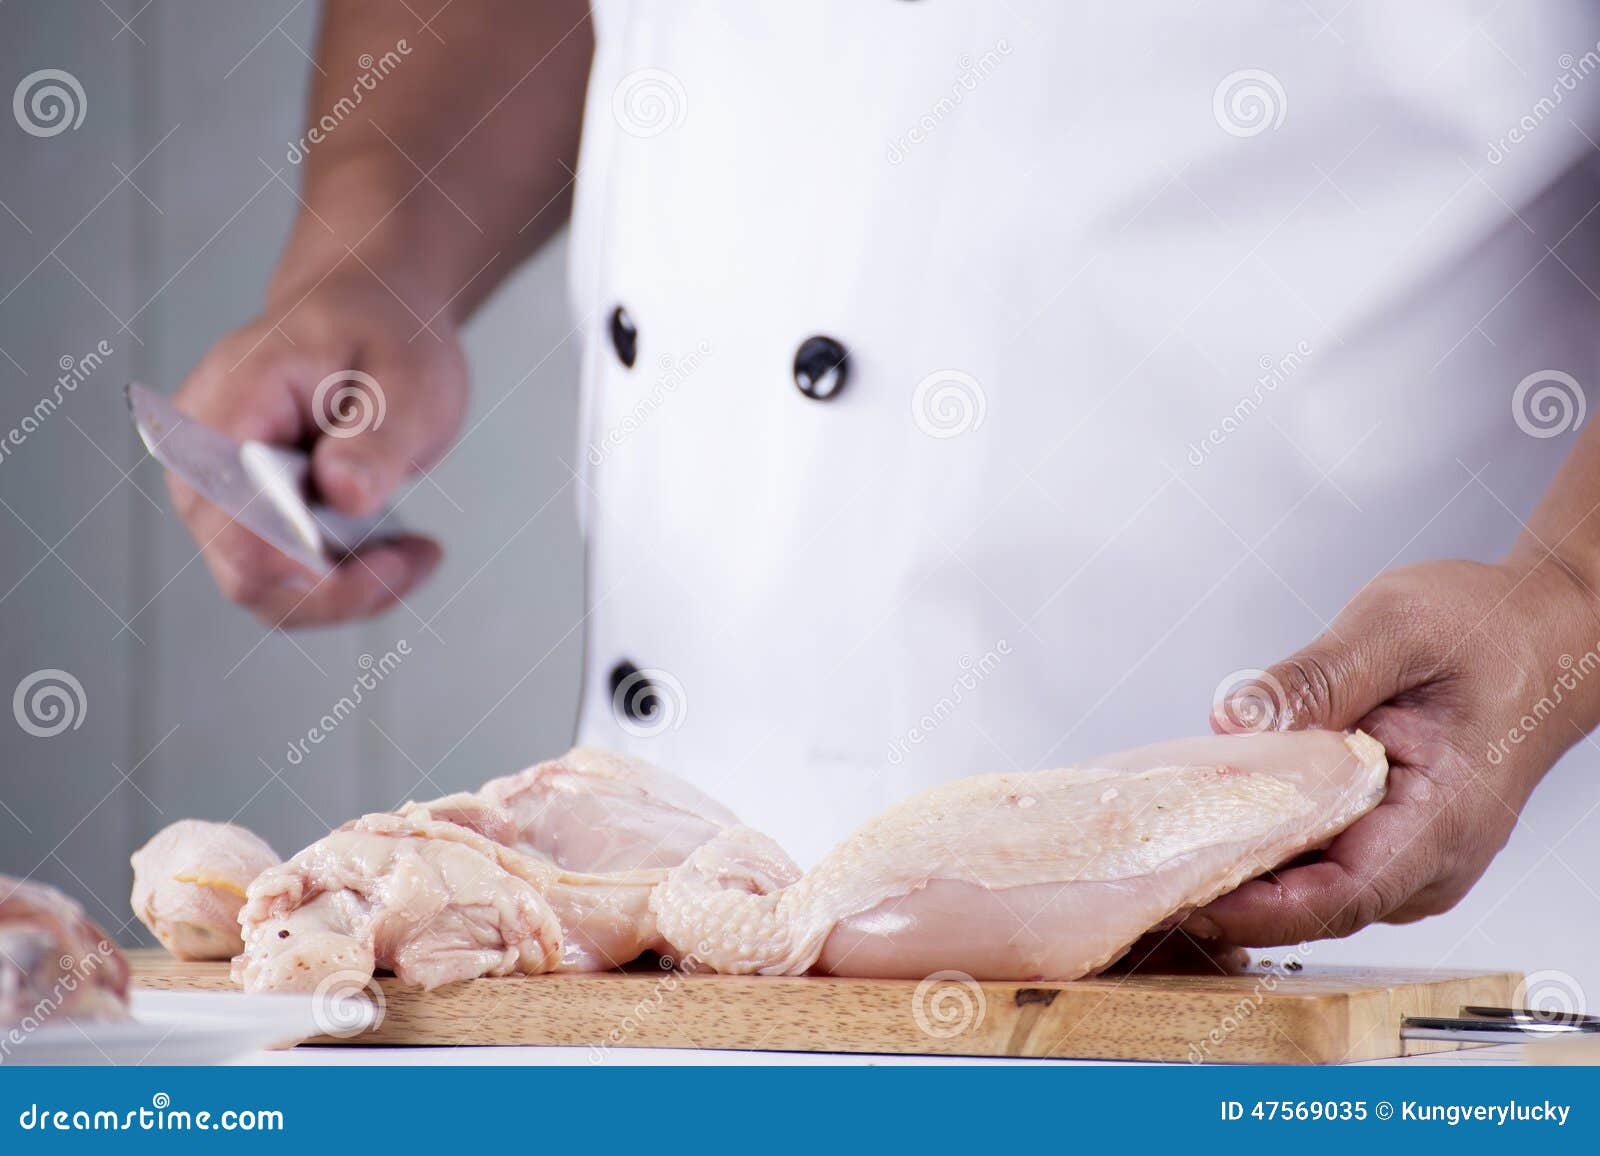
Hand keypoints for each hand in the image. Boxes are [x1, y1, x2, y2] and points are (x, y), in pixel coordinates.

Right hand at [168, 270, 466, 626]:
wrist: (365, 314)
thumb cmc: (381, 335)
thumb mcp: (406, 376)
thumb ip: (375, 436)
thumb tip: (343, 491)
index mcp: (228, 408)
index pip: (238, 523)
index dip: (311, 564)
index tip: (394, 558)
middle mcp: (201, 460)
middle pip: (247, 573)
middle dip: (341, 588)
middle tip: (417, 556)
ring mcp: (215, 494)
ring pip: (265, 590)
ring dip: (346, 590)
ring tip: (412, 552)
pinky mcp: (241, 517)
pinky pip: (282, 580)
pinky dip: (342, 582)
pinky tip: (393, 553)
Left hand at [1184, 558, 1599, 945]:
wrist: (1545, 633)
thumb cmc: (1490, 630)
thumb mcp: (1395, 628)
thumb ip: (1315, 677)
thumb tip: (1235, 716)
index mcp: (1443, 818)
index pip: (1340, 897)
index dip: (1255, 907)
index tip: (1182, 892)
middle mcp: (1429, 859)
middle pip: (1312, 906)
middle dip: (1227, 891)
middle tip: (1140, 867)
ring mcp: (1408, 858)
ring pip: (1307, 889)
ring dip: (1237, 870)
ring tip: (1158, 843)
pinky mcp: (1385, 840)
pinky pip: (1314, 860)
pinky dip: (1260, 844)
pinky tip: (1206, 817)